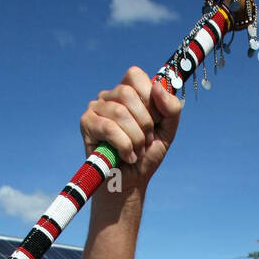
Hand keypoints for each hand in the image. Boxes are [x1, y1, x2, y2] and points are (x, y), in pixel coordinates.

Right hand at [80, 66, 182, 183]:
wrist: (130, 182)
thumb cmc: (146, 155)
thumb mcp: (167, 131)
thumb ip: (171, 108)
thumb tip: (157, 87)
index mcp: (127, 92)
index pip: (135, 75)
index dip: (148, 98)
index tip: (154, 121)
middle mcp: (109, 96)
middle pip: (127, 94)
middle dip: (144, 123)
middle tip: (145, 142)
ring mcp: (95, 108)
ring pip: (120, 113)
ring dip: (135, 138)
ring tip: (136, 152)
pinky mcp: (86, 123)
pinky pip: (108, 127)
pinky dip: (124, 146)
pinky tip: (127, 156)